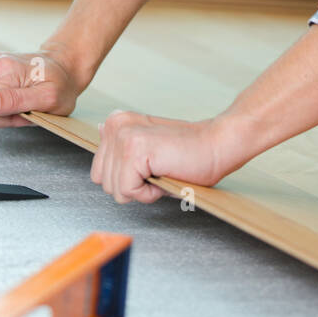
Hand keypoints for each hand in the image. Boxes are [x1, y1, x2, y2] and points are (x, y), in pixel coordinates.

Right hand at [0, 49, 81, 132]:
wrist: (63, 65)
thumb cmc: (60, 84)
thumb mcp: (47, 98)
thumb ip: (14, 101)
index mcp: (3, 68)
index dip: (5, 120)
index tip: (25, 111)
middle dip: (2, 116)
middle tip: (26, 106)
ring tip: (20, 100)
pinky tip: (10, 96)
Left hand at [90, 111, 226, 203]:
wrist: (218, 145)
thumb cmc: (188, 152)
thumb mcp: (149, 147)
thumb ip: (123, 142)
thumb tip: (102, 130)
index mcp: (117, 122)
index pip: (99, 170)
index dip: (126, 179)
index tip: (150, 168)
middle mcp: (116, 125)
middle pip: (103, 181)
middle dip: (131, 186)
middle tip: (158, 171)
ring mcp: (124, 136)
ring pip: (113, 189)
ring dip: (140, 190)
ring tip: (162, 171)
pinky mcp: (134, 150)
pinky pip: (127, 191)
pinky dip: (147, 194)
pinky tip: (164, 175)